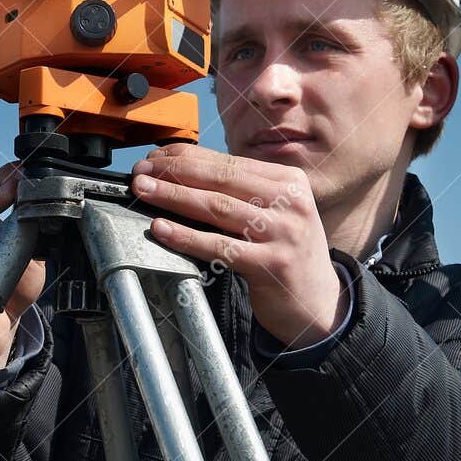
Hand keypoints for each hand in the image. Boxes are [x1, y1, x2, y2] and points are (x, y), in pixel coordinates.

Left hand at [130, 144, 345, 348]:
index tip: (155, 157)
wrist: (319, 303)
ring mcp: (283, 232)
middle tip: (141, 172)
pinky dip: (186, 236)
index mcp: (288, 180)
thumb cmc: (287, 252)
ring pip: (217, 208)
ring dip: (173, 196)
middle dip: (174, 172)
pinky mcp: (271, 263)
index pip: (228, 162)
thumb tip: (183, 171)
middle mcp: (289, 201)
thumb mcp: (275, 211)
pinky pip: (219, 246)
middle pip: (220, 179)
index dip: (187, 157)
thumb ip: (242, 191)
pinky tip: (161, 228)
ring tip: (144, 191)